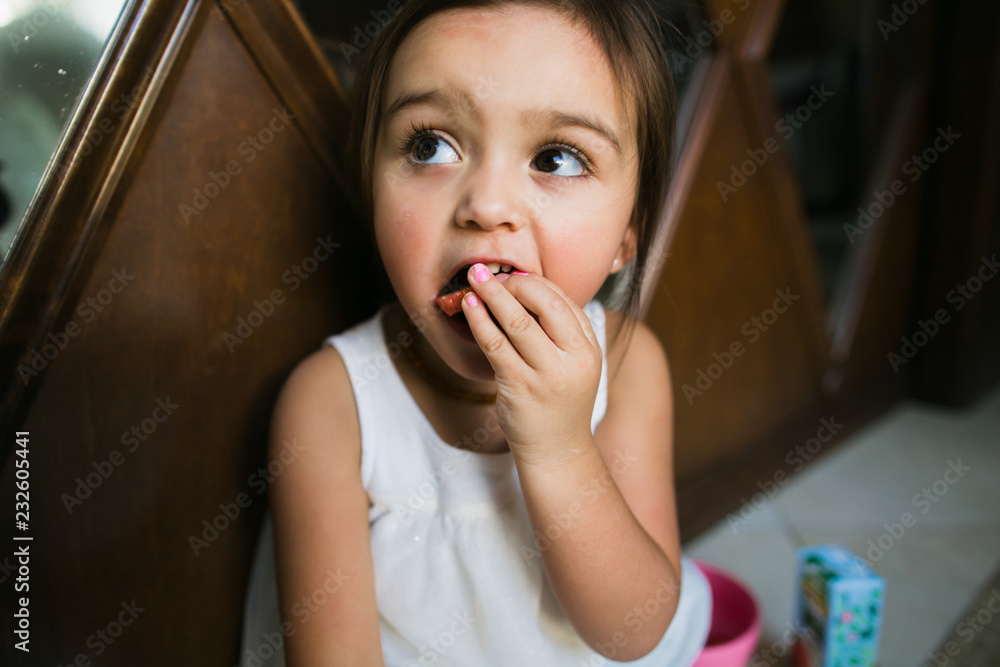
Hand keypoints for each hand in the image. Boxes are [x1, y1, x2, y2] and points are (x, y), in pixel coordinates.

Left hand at [461, 263, 601, 465]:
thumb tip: (525, 290)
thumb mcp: (573, 364)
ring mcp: (547, 374)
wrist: (557, 451)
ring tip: (473, 278)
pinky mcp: (519, 388)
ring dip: (492, 294)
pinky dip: (479, 320)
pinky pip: (495, 345)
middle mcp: (573, 358)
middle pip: (545, 304)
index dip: (535, 282)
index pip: (563, 300)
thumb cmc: (559, 402)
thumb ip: (559, 332)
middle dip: (515, 282)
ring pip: (517, 321)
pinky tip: (468, 306)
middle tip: (491, 273)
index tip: (512, 276)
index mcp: (589, 347)